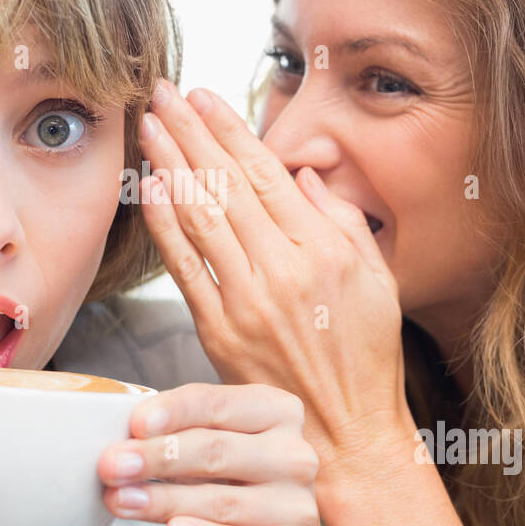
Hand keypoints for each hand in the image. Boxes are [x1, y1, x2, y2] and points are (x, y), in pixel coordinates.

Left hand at [99, 383, 326, 525]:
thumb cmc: (235, 485)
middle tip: (110, 466)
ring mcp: (297, 503)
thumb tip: (124, 437)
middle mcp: (294, 453)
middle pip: (216, 450)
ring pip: (222, 500)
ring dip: (164, 501)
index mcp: (276, 411)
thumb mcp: (213, 448)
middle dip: (157, 457)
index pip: (216, 403)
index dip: (173, 412)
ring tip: (120, 501)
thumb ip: (179, 435)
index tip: (134, 423)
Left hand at [137, 78, 413, 483]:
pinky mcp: (218, 330)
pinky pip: (183, 267)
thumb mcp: (378, 279)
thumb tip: (301, 174)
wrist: (346, 433)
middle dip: (189, 131)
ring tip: (147, 125)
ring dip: (168, 164)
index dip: (230, 130)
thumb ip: (341, 219)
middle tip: (162, 93)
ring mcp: (246, 301)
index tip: (205, 96)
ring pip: (199, 217)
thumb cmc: (364, 355)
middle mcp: (283, 270)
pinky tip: (147, 188)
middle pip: (225, 185)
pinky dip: (162, 224)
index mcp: (324, 251)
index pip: (266, 173)